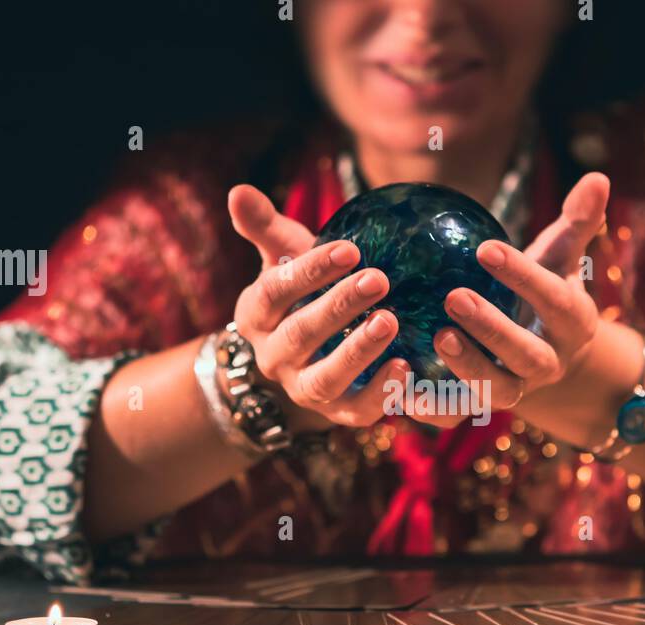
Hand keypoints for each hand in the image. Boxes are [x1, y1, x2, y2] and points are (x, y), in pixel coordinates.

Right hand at [227, 185, 409, 428]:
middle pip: (301, 334)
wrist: (314, 348)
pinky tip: (406, 366)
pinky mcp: (338, 413)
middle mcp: (273, 357)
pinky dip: (380, 393)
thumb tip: (237, 191)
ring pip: (324, 378)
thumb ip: (265, 227)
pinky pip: (356, 411)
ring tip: (390, 321)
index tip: (349, 250)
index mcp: (256, 314)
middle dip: (338, 306)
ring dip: (357, 352)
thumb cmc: (304, 289)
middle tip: (379, 279)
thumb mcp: (285, 255)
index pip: (275, 291)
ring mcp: (304, 389)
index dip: (310, 271)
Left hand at [427, 173, 609, 427]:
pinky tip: (402, 385)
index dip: (523, 276)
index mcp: (573, 322)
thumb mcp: (561, 255)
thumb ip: (578, 221)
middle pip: (526, 354)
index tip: (487, 248)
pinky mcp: (483, 406)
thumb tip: (598, 177)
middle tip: (454, 297)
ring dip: (467, 367)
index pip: (553, 299)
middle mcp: (550, 363)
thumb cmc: (545, 287)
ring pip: (497, 389)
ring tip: (436, 336)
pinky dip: (433, 405)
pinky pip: (459, 412)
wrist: (543, 349)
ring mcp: (518, 389)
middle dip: (493, 329)